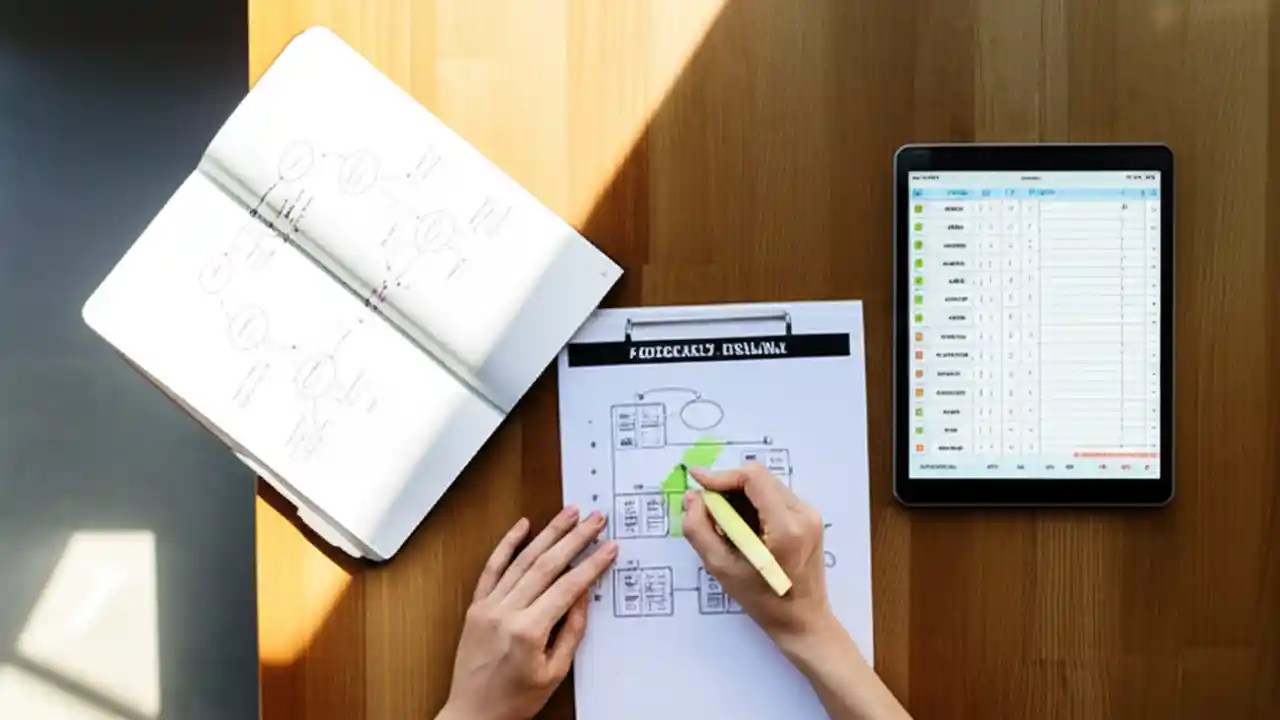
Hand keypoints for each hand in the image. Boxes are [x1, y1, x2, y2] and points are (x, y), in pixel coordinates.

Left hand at [438, 507, 617, 719]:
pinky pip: (492, 568)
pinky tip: (522, 525)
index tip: (609, 547)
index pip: (568, 587)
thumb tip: (583, 595)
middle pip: (547, 565)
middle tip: (595, 518)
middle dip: (575, 538)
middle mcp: (506, 612)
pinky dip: (506, 544)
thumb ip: (571, 631)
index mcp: (529, 631)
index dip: (592, 564)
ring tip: (568, 513)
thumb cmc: (514, 700)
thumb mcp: (554, 672)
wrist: (471, 715)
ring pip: (522, 560)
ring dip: (548, 533)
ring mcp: (488, 606)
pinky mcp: (476, 606)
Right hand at [682, 463, 832, 649]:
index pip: (753, 478)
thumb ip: (699, 530)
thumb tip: (692, 497)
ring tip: (725, 524)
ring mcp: (810, 515)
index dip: (721, 476)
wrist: (804, 621)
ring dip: (740, 496)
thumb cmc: (764, 602)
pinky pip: (775, 497)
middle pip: (759, 478)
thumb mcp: (722, 569)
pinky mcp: (810, 519)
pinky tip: (744, 529)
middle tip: (708, 508)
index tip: (697, 482)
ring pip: (766, 485)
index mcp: (786, 527)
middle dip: (728, 486)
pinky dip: (754, 504)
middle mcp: (803, 513)